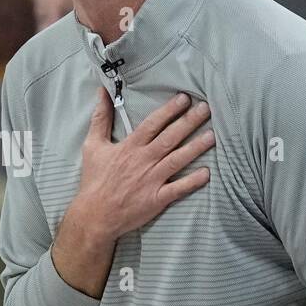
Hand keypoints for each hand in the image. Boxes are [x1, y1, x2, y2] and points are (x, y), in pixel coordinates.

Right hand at [73, 88, 213, 243]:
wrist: (94, 215)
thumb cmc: (94, 180)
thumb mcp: (93, 145)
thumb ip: (100, 117)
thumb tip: (102, 91)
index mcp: (130, 147)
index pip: (153, 124)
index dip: (169, 110)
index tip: (184, 98)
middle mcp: (143, 160)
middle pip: (170, 137)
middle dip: (189, 121)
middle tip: (206, 108)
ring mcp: (151, 180)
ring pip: (177, 159)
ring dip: (196, 147)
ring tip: (212, 135)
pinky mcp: (156, 199)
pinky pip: (178, 189)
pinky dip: (192, 181)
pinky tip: (207, 173)